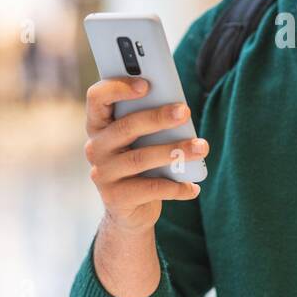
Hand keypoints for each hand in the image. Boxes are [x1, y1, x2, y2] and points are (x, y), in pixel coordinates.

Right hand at [84, 78, 208, 236]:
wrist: (129, 212)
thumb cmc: (140, 165)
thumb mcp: (141, 141)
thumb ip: (150, 122)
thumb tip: (179, 110)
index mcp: (99, 126)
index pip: (97, 98)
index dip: (117, 88)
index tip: (146, 84)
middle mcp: (95, 148)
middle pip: (126, 127)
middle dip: (158, 117)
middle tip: (185, 111)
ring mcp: (103, 174)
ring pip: (140, 158)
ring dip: (175, 151)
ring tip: (201, 147)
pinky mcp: (116, 198)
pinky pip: (151, 189)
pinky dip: (176, 186)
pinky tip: (192, 186)